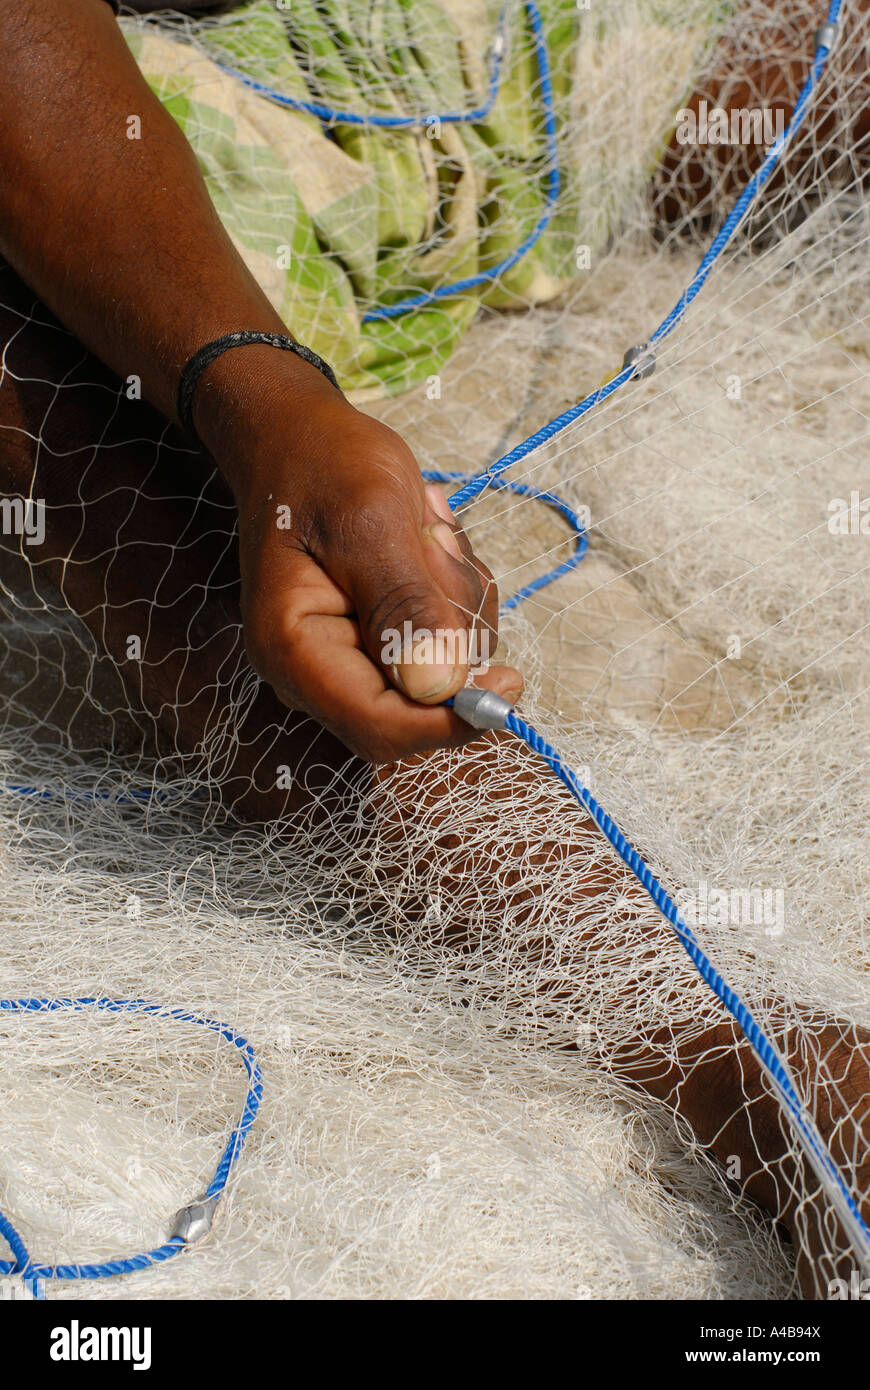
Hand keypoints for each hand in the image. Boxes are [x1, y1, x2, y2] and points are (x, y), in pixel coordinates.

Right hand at [197, 352, 522, 762]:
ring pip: (447, 669)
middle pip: (420, 704)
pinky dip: (459, 592)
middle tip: (436, 543)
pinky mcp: (381, 639)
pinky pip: (451, 640)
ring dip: (460, 599)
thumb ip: (404, 601)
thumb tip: (439, 686)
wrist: (299, 433)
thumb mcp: (370, 517)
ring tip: (426, 530)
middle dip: (455, 632)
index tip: (510, 682)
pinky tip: (429, 541)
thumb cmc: (323, 463)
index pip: (378, 726)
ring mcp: (351, 657)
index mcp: (294, 650)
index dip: (449, 720)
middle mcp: (316, 670)